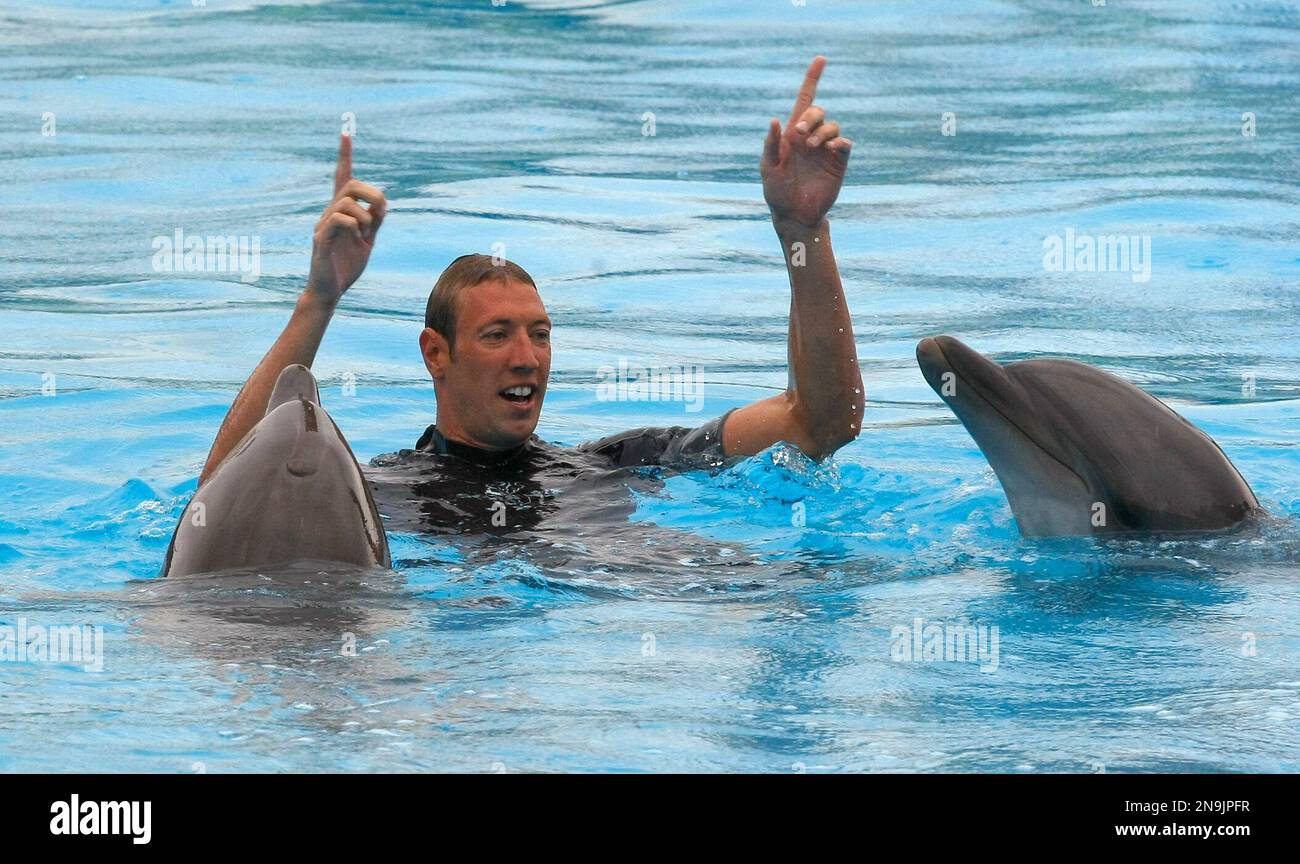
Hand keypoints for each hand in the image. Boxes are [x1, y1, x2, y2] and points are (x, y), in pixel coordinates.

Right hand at [307, 133, 386, 304]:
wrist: (331, 290)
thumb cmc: (347, 265)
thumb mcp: (368, 240)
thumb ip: (375, 221)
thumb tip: (382, 201)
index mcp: (341, 212)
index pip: (342, 177)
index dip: (344, 156)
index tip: (346, 133)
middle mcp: (329, 213)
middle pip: (350, 185)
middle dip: (371, 194)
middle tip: (380, 212)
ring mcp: (323, 225)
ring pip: (346, 202)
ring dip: (365, 215)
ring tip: (366, 234)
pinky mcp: (321, 240)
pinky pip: (338, 220)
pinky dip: (353, 225)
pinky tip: (357, 238)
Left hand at [760, 56, 852, 229]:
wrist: (795, 215)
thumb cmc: (777, 192)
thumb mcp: (768, 168)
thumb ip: (771, 144)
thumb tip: (775, 120)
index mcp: (792, 134)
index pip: (804, 100)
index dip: (812, 79)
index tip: (821, 59)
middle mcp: (810, 137)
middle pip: (818, 111)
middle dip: (811, 117)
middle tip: (799, 134)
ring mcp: (826, 149)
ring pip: (832, 126)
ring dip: (822, 132)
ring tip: (812, 147)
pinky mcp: (838, 163)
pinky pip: (845, 144)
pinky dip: (839, 142)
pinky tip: (830, 149)